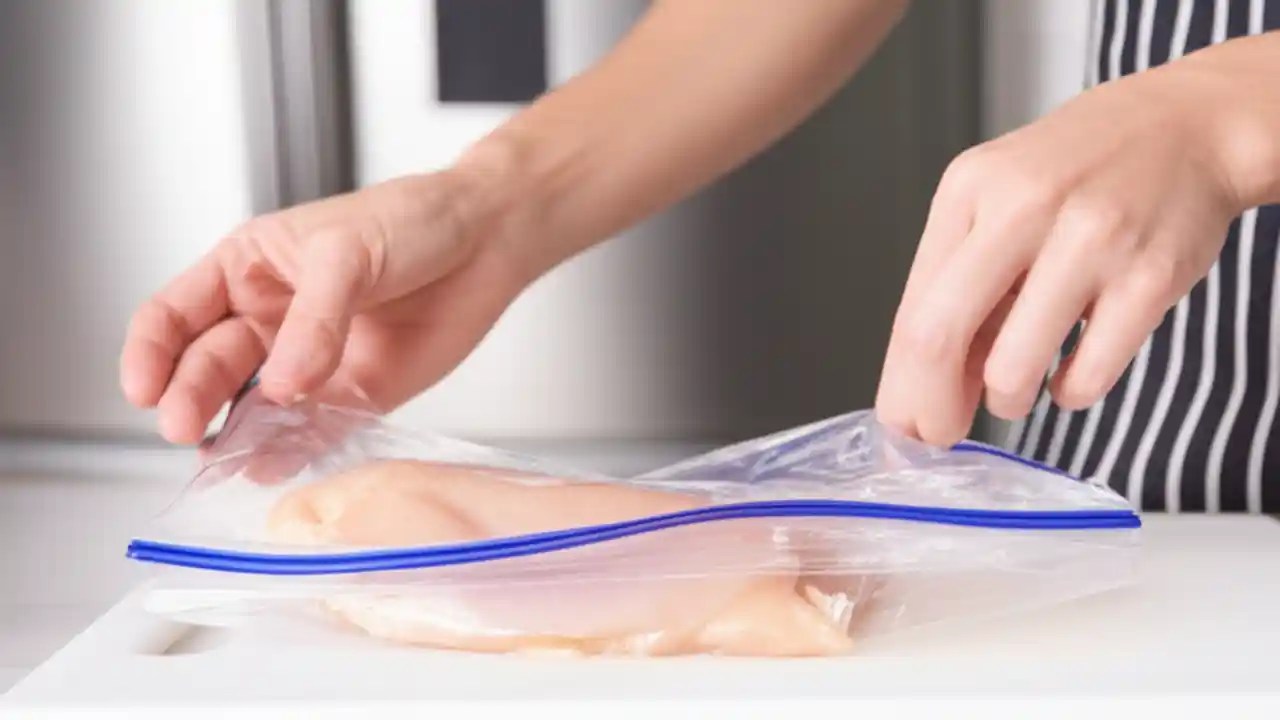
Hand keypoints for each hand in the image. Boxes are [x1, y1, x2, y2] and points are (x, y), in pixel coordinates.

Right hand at [120, 166, 536, 443]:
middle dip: (190, 400)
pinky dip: (292, 452)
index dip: (151, 353)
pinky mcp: (355, 394)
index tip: (144, 390)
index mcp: (249, 269)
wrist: (488, 240)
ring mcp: (310, 361)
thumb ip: (315, 320)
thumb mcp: (349, 251)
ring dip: (236, 435)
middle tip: (185, 430)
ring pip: (254, 409)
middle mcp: (272, 320)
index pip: (176, 315)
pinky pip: (312, 431)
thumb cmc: (414, 220)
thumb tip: (282, 384)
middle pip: (209, 368)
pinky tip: (274, 465)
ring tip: (227, 458)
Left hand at [874, 43, 1276, 446]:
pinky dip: (1070, 394)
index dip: (902, 384)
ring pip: (1011, 369)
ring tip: (1014, 393)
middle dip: (931, 409)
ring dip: (1006, 402)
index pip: (914, 311)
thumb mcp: (998, 202)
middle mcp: (1024, 208)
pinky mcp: (1150, 277)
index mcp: (970, 190)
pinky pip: (1088, 375)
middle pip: (939, 337)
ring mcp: (1091, 241)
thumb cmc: (1077, 173)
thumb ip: (960, 284)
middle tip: (939, 435)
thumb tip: (926, 387)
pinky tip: (1068, 376)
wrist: (1186, 124)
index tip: (902, 422)